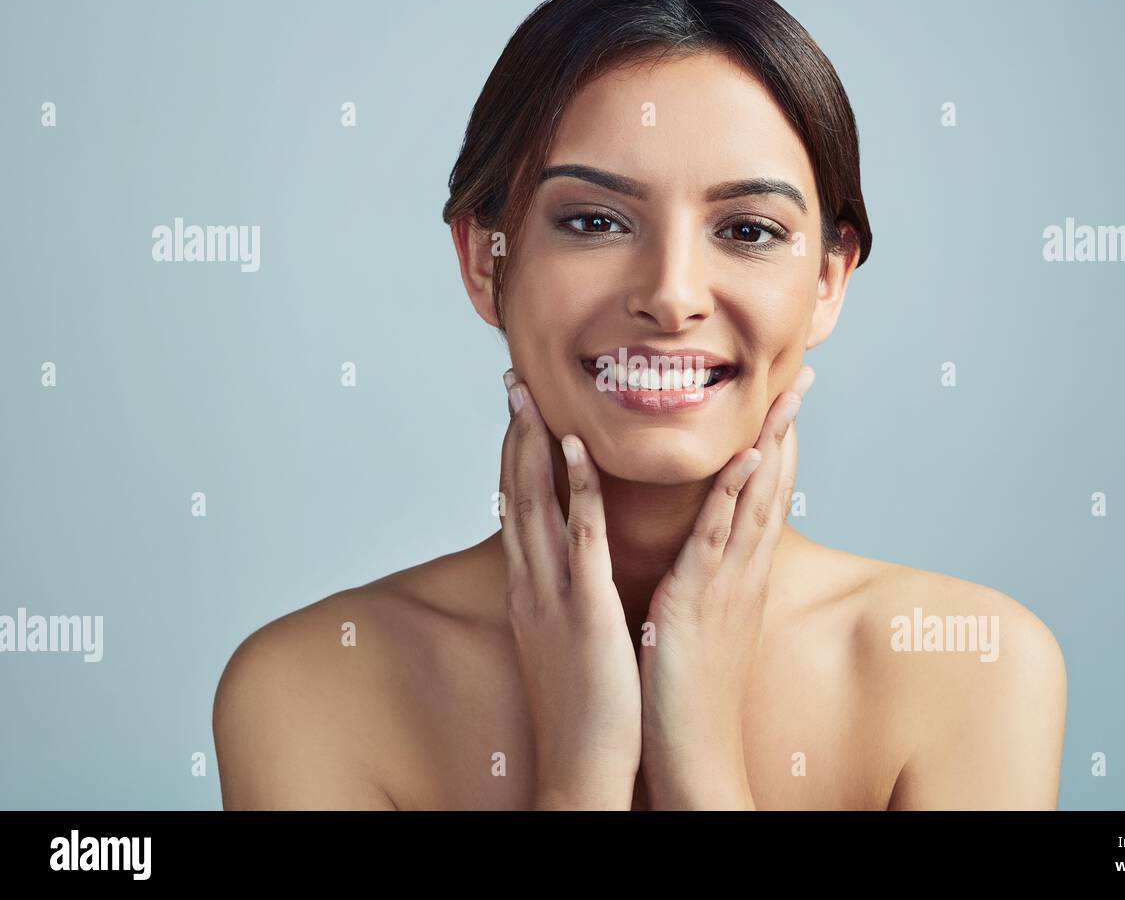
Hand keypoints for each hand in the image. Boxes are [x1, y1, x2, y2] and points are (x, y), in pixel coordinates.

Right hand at [499, 370, 641, 809]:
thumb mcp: (562, 639)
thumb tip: (568, 567)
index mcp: (531, 590)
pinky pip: (581, 538)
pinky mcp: (587, 609)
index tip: (517, 411)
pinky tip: (575, 448)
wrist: (580, 768)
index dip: (515, 456)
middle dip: (513, 435)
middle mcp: (533, 584)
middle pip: (516, 495)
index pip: (517, 509)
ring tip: (531, 394)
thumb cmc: (582, 707)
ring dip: (534, 445)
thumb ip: (562, 597)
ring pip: (538, 505)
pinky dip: (576, 489)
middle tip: (511, 381)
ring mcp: (555, 594)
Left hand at [637, 365, 812, 809]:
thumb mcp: (702, 624)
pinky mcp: (699, 600)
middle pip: (771, 490)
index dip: (775, 448)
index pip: (761, 499)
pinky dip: (734, 494)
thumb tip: (704, 559)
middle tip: (802, 379)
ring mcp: (726, 584)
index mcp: (738, 576)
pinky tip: (746, 456)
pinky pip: (719, 537)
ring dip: (769, 445)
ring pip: (753, 502)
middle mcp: (742, 573)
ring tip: (785, 395)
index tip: (783, 403)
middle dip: (786, 432)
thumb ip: (707, 585)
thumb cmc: (690, 693)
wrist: (695, 754)